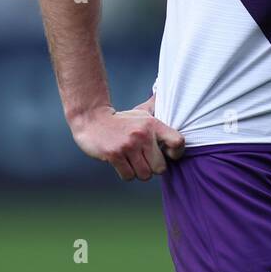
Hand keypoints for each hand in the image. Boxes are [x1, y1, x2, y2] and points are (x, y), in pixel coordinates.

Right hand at [70, 92, 184, 181]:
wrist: (92, 120)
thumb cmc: (121, 120)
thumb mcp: (142, 113)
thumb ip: (157, 111)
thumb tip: (166, 95)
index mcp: (153, 124)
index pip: (178, 142)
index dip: (177, 153)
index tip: (168, 154)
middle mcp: (143, 134)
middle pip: (160, 168)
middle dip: (153, 168)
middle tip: (145, 161)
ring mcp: (128, 145)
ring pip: (144, 175)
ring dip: (139, 173)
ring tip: (133, 162)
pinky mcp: (114, 155)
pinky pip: (129, 176)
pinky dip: (127, 174)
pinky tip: (123, 164)